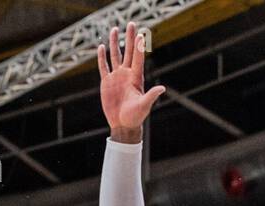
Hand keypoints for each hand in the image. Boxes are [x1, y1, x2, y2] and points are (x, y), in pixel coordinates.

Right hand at [98, 22, 164, 139]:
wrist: (123, 124)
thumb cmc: (136, 116)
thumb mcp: (144, 105)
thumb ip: (151, 95)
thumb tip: (162, 88)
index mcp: (136, 77)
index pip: (137, 59)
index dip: (138, 47)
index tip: (140, 35)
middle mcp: (127, 74)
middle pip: (128, 52)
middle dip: (129, 38)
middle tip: (131, 23)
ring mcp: (116, 77)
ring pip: (115, 56)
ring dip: (114, 43)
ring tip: (114, 29)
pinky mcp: (106, 82)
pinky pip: (104, 67)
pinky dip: (102, 58)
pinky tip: (101, 47)